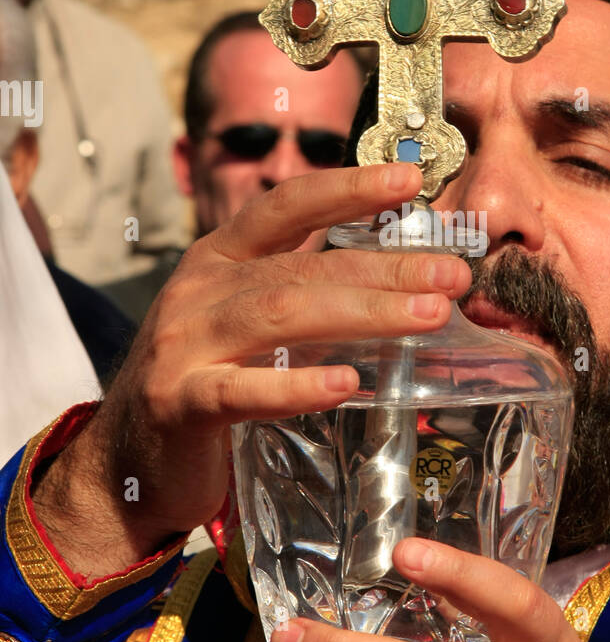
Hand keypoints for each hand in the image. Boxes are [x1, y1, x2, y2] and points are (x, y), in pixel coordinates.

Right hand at [33, 164, 470, 573]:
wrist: (125, 462)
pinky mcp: (178, 403)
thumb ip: (301, 297)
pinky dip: (295, 386)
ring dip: (362, 312)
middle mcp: (199, 291)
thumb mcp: (244, 323)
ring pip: (279, 314)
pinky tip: (346, 386)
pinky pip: (240, 390)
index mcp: (219, 260)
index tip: (408, 179)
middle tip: (452, 275)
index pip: (286, 206)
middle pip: (301, 267)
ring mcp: (183, 345)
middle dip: (382, 267)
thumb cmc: (204, 383)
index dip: (346, 188)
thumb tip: (400, 283)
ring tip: (427, 317)